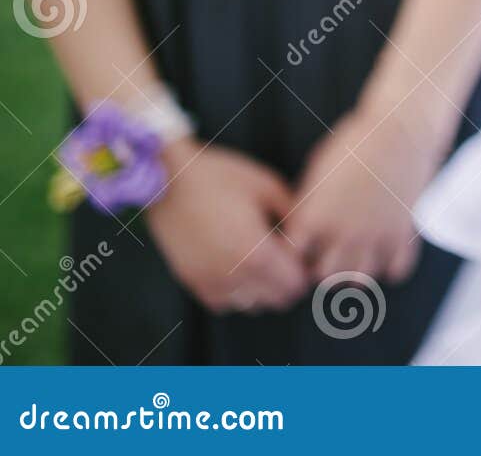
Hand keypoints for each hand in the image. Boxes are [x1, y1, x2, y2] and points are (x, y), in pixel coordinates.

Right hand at [145, 141, 307, 313]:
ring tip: (264, 259)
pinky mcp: (191, 281)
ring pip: (252, 305)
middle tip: (288, 255)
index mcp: (256, 252)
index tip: (305, 250)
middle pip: (277, 300)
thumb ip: (295, 215)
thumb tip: (313, 235)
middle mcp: (233, 274)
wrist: (166, 179)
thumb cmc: (220, 177)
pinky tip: (240, 265)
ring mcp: (209, 281)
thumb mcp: (268, 186)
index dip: (306, 268)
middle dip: (289, 280)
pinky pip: (225, 303)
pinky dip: (238, 292)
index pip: (296, 284)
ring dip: (264, 288)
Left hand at [286, 106, 438, 284]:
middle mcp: (344, 234)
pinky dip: (389, 265)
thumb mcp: (318, 170)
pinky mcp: (404, 234)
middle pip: (325, 277)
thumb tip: (301, 231)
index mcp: (315, 218)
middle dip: (324, 268)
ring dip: (355, 272)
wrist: (400, 129)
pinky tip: (384, 247)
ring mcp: (376, 237)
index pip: (293, 260)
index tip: (306, 241)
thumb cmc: (354, 142)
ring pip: (360, 281)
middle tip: (329, 252)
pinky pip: (396, 272)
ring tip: (356, 255)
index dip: (298, 253)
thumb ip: (308, 207)